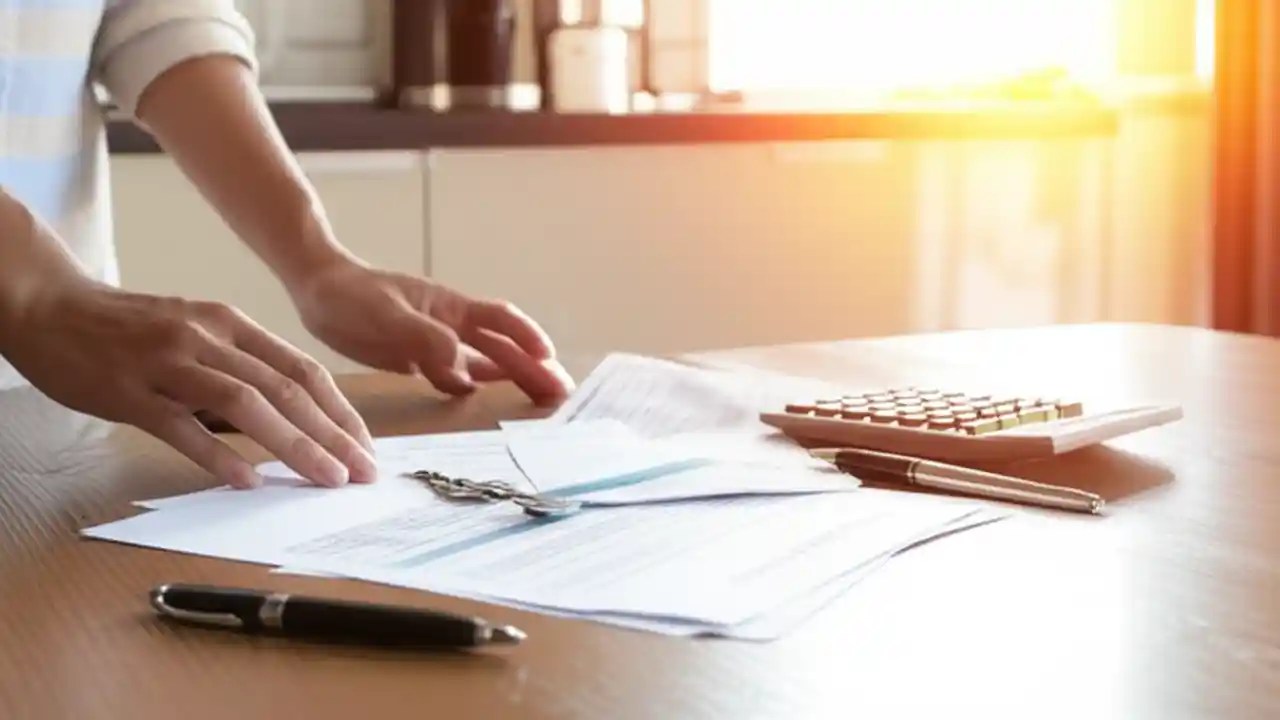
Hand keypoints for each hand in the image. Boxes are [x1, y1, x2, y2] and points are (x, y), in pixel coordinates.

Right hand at [0, 278, 376, 488]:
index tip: (365, 448)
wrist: (49, 305)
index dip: (342, 412)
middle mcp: (208, 338)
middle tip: (362, 473)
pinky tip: (246, 481)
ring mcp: (168, 362)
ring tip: (326, 479)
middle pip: (285, 389)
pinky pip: (180, 426)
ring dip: (294, 445)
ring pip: (245, 405)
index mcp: (231, 324)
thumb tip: (291, 416)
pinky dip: (217, 454)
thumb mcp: (197, 331)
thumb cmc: (130, 329)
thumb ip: (241, 367)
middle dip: (333, 435)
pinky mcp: (129, 391)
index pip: (304, 370)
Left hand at [288, 259, 573, 404]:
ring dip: (511, 378)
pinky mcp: (417, 357)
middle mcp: (450, 325)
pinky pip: (454, 373)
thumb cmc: (350, 294)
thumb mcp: (386, 316)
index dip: (527, 338)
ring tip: (540, 399)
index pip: (500, 321)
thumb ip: (424, 340)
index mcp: (449, 308)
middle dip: (532, 367)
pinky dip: (475, 385)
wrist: (316, 289)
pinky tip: (484, 398)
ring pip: (484, 361)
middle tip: (560, 394)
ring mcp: (435, 341)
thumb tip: (462, 372)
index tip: (549, 359)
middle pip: (501, 347)